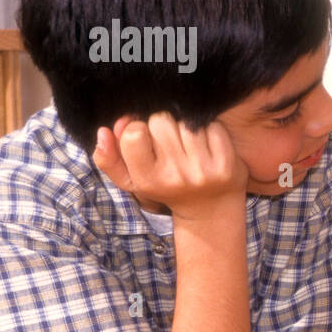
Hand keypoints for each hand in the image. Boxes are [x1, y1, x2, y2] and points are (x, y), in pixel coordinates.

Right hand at [93, 113, 247, 219]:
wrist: (211, 211)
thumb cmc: (167, 188)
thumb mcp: (133, 181)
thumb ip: (109, 159)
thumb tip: (104, 132)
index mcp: (147, 180)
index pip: (133, 133)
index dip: (139, 129)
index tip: (147, 140)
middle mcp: (175, 176)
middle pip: (161, 121)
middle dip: (164, 126)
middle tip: (171, 142)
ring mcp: (203, 170)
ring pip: (186, 121)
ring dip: (186, 126)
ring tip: (189, 144)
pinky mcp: (227, 164)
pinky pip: (213, 126)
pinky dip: (210, 129)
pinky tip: (208, 145)